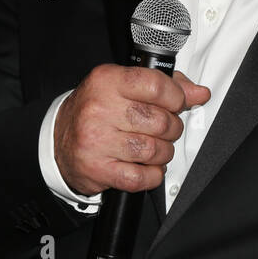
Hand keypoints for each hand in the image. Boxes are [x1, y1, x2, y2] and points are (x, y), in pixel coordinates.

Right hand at [54, 65, 209, 195]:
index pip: (156, 86)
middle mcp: (99, 109)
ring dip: (163, 152)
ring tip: (155, 148)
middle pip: (160, 121)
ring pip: (154, 150)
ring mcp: (97, 140)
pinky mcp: (98, 169)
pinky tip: (147, 166)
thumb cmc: (96, 110)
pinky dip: (153, 174)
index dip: (176, 97)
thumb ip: (165, 85)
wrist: (58, 140)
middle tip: (165, 129)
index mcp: (107, 81)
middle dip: (172, 128)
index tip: (177, 103)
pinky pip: (141, 177)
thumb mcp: (124, 86)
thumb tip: (199, 93)